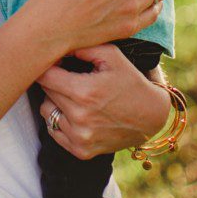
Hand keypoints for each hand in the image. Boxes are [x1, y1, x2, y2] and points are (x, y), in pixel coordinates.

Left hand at [36, 44, 169, 159]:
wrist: (152, 117)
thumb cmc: (130, 82)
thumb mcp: (112, 56)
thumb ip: (81, 46)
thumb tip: (56, 46)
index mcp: (84, 92)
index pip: (44, 76)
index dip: (48, 65)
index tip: (56, 63)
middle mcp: (80, 117)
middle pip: (44, 92)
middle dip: (54, 82)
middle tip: (70, 78)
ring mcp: (81, 137)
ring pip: (46, 111)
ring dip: (54, 102)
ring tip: (74, 97)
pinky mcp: (81, 151)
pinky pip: (54, 131)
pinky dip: (60, 121)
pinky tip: (76, 114)